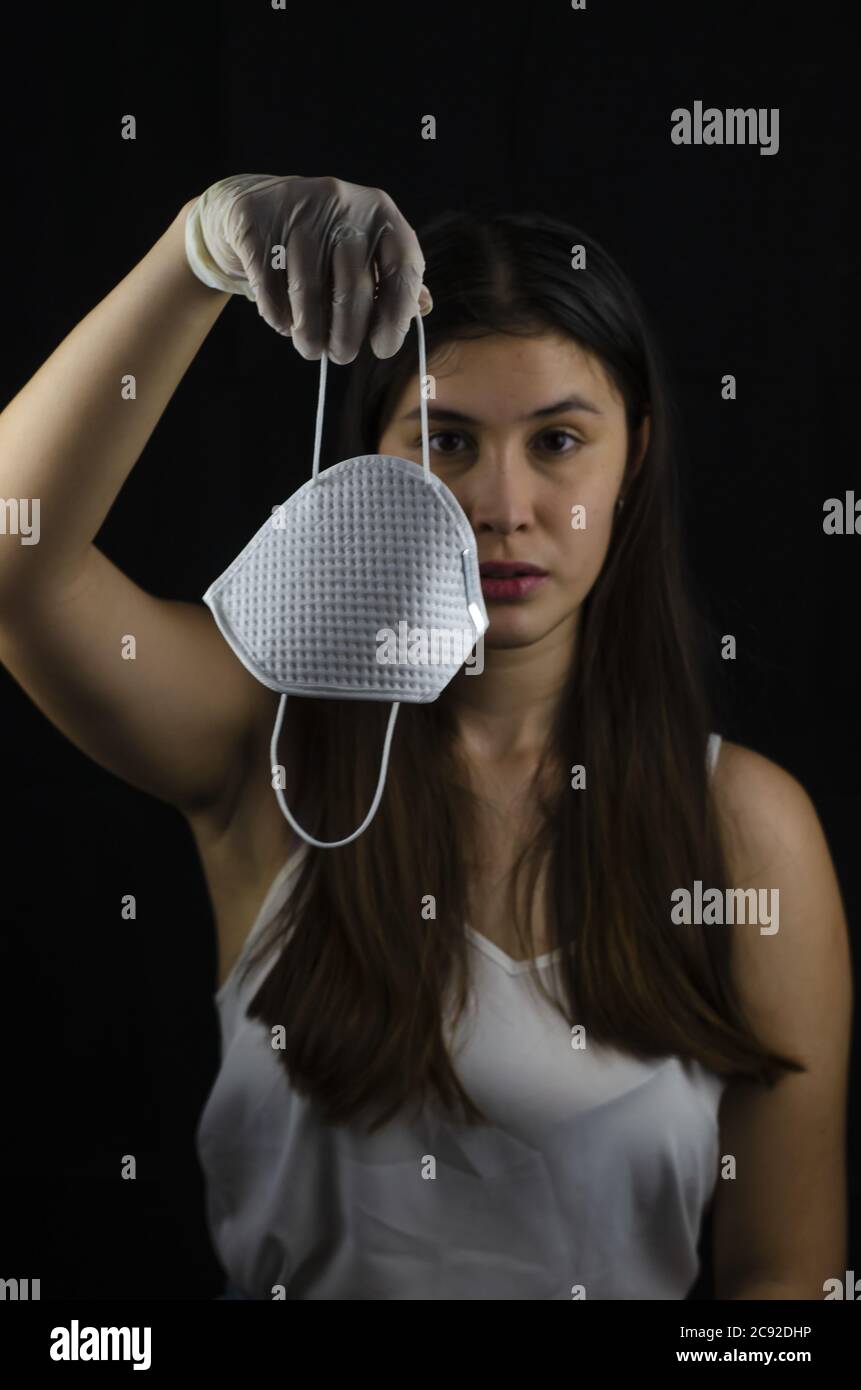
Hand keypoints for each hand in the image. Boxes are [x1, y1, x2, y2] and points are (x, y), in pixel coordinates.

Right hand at [184, 173, 431, 360]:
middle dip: (347, 336)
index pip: (403, 269)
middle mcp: (343, 202)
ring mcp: (297, 208)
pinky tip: (283, 324)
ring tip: (310, 348)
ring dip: (309, 334)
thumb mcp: (363, 251)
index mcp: (381, 213)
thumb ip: (393, 279)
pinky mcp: (256, 221)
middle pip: (352, 288)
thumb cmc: (320, 242)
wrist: (254, 208)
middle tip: (340, 356)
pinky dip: (277, 316)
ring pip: (308, 292)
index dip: (396, 317)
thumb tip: (423, 307)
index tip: (383, 349)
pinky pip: (268, 285)